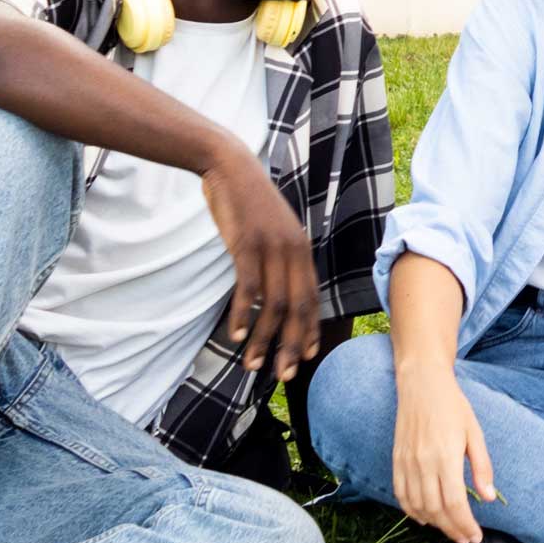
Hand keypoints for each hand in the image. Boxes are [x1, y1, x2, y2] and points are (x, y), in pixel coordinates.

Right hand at [199, 140, 320, 383]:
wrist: (231, 166)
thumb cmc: (248, 203)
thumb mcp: (272, 230)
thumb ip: (279, 257)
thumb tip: (276, 288)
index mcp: (302, 249)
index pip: (312, 299)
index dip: (309, 330)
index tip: (304, 357)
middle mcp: (294, 251)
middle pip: (299, 308)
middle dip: (291, 345)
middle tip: (285, 375)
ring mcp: (272, 248)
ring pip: (274, 304)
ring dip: (264, 338)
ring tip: (254, 364)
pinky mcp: (247, 244)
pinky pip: (249, 288)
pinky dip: (244, 315)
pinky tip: (237, 335)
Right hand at [392, 364, 495, 542]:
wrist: (422, 384)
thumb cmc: (453, 406)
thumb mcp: (475, 433)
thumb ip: (482, 467)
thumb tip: (490, 498)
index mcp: (445, 456)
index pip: (454, 503)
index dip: (465, 524)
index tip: (475, 536)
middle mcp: (423, 463)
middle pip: (436, 510)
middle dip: (452, 530)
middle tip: (466, 539)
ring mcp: (407, 463)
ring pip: (417, 507)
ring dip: (434, 524)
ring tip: (450, 530)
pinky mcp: (396, 460)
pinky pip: (401, 494)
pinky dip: (412, 511)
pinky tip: (425, 518)